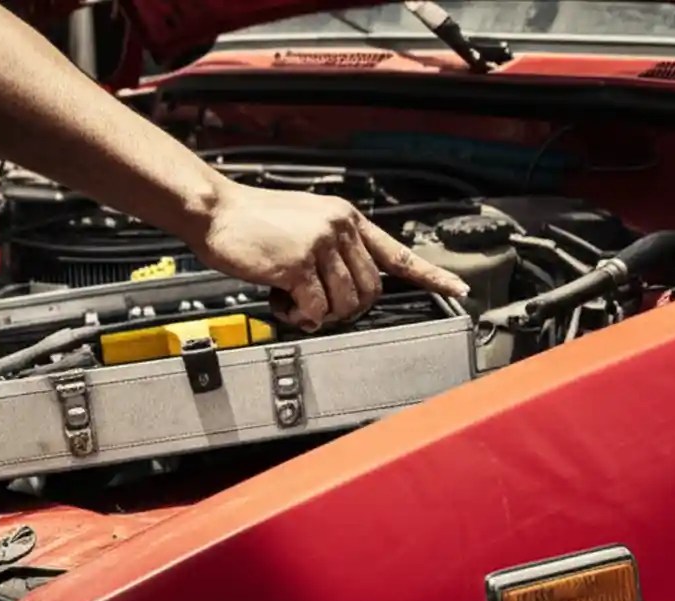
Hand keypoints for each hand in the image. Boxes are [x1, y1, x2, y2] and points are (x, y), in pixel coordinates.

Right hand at [190, 182, 469, 330]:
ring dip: (318, 314)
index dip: (431, 275)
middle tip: (314, 306)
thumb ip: (331, 250)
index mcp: (346, 218)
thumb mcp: (304, 223)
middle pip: (370, 291)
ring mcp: (321, 245)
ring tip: (291, 300)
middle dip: (346, 309)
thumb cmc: (253, 221)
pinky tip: (281, 303)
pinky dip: (299, 316)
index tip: (458, 290)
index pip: (397, 252)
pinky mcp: (298, 264)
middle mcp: (340, 228)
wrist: (217, 211)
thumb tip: (343, 294)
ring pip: (344, 304)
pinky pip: (314, 309)